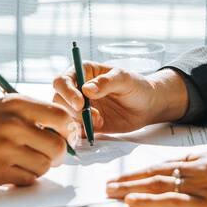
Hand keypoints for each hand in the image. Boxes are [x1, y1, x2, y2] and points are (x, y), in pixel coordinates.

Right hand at [0, 95, 81, 186]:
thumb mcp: (8, 105)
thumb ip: (37, 113)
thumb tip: (69, 131)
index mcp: (17, 105)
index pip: (59, 116)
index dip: (69, 129)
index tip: (67, 135)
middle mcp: (12, 126)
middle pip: (57, 146)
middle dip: (59, 154)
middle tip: (53, 154)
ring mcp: (4, 150)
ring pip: (44, 166)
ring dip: (41, 166)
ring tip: (28, 159)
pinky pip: (29, 179)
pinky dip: (26, 176)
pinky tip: (15, 167)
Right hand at [51, 62, 189, 133]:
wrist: (148, 106)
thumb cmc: (137, 86)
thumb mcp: (124, 79)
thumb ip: (106, 83)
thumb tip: (86, 89)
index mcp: (83, 72)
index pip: (62, 80)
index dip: (67, 92)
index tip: (79, 103)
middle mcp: (77, 90)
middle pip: (59, 100)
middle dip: (71, 111)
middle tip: (91, 116)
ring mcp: (80, 108)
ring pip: (65, 117)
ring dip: (77, 122)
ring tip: (99, 122)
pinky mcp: (86, 124)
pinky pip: (74, 130)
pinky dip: (79, 134)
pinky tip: (93, 132)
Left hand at [105, 151, 206, 206]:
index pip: (170, 163)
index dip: (147, 169)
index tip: (132, 172)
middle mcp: (201, 169)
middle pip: (157, 171)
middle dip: (131, 177)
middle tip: (110, 182)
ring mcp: (203, 186)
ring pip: (158, 184)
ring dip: (131, 188)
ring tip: (111, 192)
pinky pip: (171, 202)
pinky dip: (148, 200)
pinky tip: (131, 201)